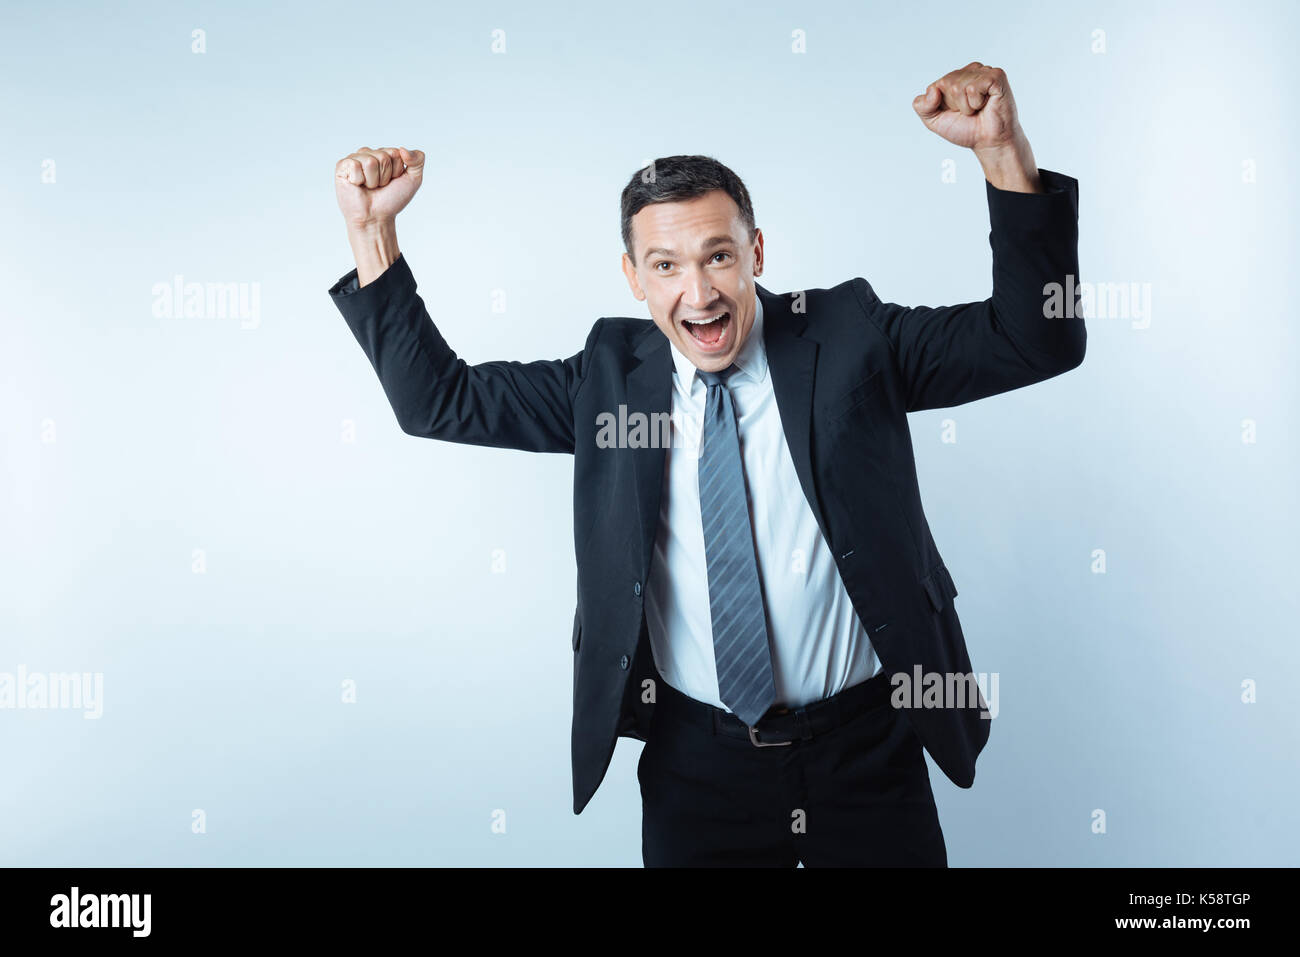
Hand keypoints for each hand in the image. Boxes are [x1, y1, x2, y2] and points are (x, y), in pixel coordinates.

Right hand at [334, 146, 424, 229]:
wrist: (377, 217)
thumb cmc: (392, 199)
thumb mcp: (414, 179)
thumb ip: (418, 159)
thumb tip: (403, 149)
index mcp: (384, 153)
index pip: (396, 153)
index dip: (397, 171)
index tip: (392, 182)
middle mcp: (369, 153)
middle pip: (383, 157)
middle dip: (385, 177)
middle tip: (379, 187)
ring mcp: (355, 159)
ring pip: (370, 162)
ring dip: (373, 181)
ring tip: (369, 187)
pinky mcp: (342, 166)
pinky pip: (355, 165)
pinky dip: (359, 180)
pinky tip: (357, 185)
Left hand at [912, 63, 1039, 191]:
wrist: (988, 142)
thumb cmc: (966, 129)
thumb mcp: (934, 120)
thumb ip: (922, 106)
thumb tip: (932, 90)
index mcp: (955, 77)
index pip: (935, 86)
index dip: (942, 105)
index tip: (956, 112)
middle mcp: (969, 70)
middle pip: (946, 83)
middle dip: (955, 105)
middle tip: (969, 111)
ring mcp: (983, 71)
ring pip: (958, 87)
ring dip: (966, 106)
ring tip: (978, 109)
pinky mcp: (996, 76)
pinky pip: (973, 88)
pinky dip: (976, 102)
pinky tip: (986, 104)